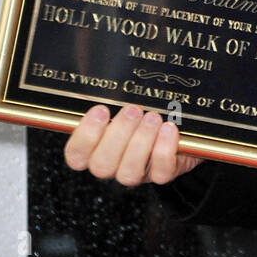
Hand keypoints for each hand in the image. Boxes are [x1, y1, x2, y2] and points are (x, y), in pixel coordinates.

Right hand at [63, 104, 201, 185]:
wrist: (181, 127)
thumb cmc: (142, 112)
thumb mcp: (121, 102)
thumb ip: (105, 97)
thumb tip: (87, 82)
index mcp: (95, 149)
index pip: (76, 155)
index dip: (84, 136)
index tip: (101, 110)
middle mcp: (112, 165)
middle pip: (101, 165)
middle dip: (117, 135)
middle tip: (133, 110)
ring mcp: (137, 173)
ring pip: (129, 172)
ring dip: (141, 142)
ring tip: (153, 117)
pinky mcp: (162, 175)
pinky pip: (160, 172)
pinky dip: (164, 149)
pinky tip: (168, 129)